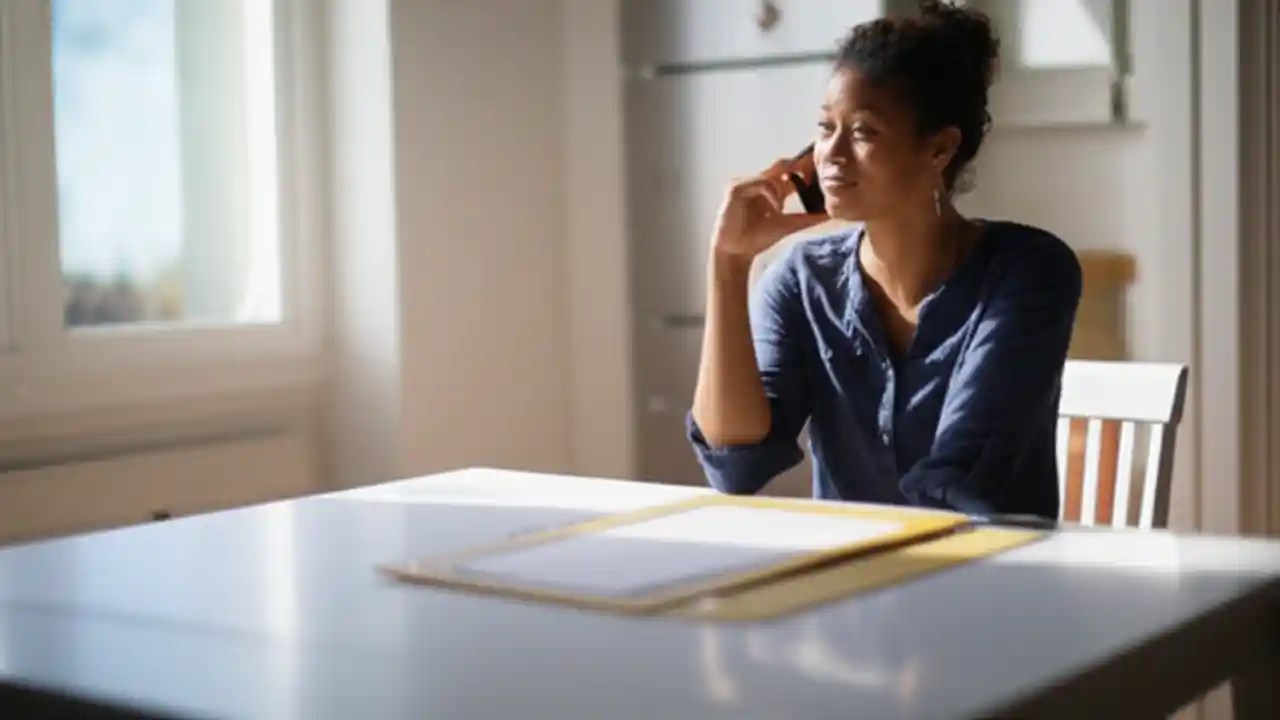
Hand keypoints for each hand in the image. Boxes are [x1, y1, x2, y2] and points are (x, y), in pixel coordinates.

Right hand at [711, 157, 826, 261]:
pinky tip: (775, 209)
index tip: (823, 167)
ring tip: (783, 207)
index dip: (806, 169)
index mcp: (772, 190)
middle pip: (783, 165)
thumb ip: (808, 218)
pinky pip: (761, 183)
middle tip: (816, 170)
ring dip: (783, 187)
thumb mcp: (787, 225)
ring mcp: (747, 183)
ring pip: (773, 173)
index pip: (791, 172)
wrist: (736, 252)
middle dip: (800, 165)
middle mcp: (759, 183)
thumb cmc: (756, 238)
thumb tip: (831, 214)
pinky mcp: (736, 188)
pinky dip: (771, 194)